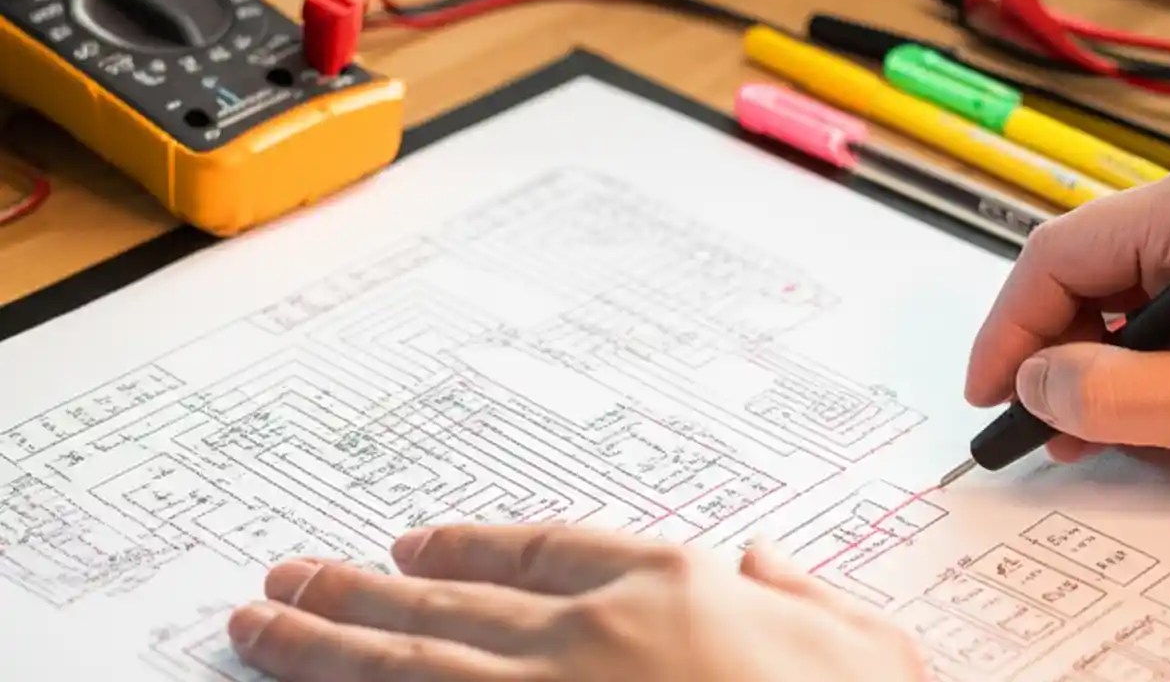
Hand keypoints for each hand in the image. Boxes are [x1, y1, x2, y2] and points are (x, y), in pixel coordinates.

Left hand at [226, 524, 928, 680]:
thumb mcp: (869, 645)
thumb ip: (806, 593)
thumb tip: (765, 560)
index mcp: (672, 587)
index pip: (546, 549)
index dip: (472, 546)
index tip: (417, 545)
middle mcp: (595, 636)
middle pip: (450, 603)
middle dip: (361, 591)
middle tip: (289, 579)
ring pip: (411, 665)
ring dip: (325, 644)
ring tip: (258, 628)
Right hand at [966, 157, 1169, 484]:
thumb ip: (1107, 394)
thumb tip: (1032, 384)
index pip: (1053, 257)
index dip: (1007, 331)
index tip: (988, 391)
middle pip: (1083, 276)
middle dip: (1049, 353)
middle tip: (1032, 420)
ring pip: (1119, 300)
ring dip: (1089, 367)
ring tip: (1081, 430)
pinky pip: (1164, 318)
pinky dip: (1136, 368)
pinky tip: (1134, 416)